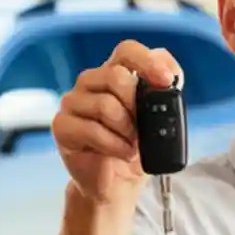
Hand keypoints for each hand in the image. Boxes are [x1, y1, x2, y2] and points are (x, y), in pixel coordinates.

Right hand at [52, 39, 182, 206]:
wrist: (117, 184)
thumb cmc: (134, 147)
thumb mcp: (158, 119)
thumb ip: (163, 92)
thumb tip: (172, 77)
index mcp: (113, 73)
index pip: (127, 51)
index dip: (147, 62)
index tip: (167, 81)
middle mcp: (90, 82)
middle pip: (115, 76)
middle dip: (137, 106)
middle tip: (142, 128)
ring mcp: (72, 103)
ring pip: (105, 105)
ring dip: (127, 130)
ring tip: (132, 144)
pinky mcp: (62, 126)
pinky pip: (92, 129)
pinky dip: (114, 145)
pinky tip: (122, 153)